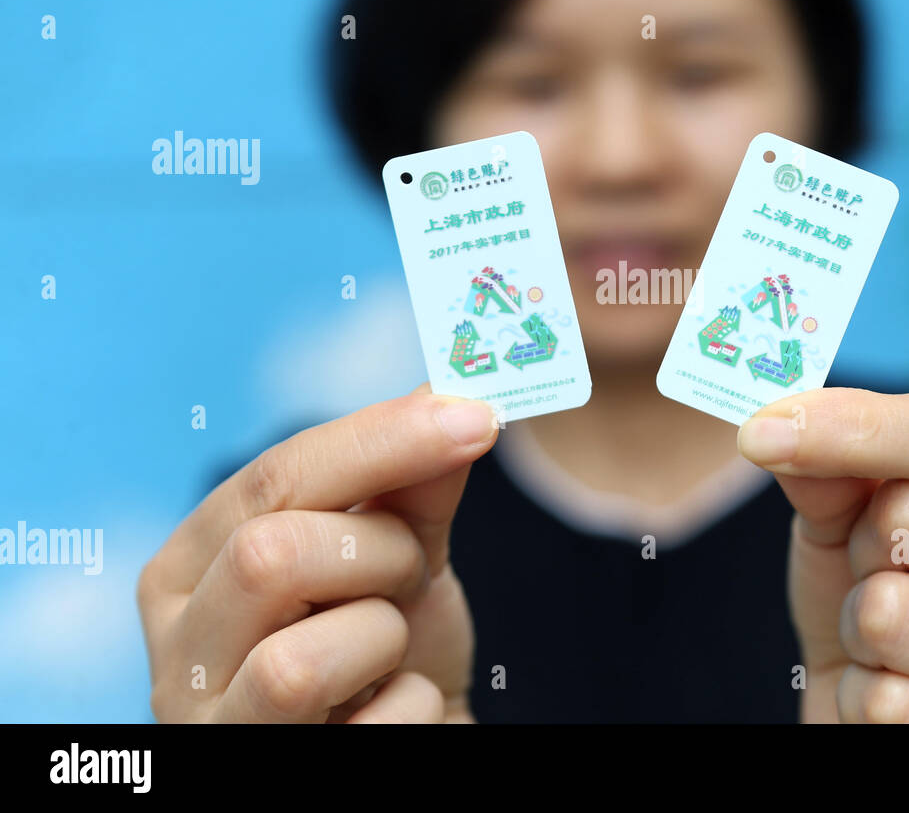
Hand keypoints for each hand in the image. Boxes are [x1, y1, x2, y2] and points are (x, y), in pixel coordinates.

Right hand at [138, 385, 497, 722]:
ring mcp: (211, 731)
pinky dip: (413, 709)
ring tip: (393, 650)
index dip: (381, 440)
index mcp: (190, 567)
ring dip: (384, 638)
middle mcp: (176, 652)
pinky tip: (394, 709)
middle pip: (267, 557)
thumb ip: (413, 483)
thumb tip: (447, 391)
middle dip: (378, 553)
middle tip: (414, 574)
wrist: (411, 738)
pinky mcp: (264, 779)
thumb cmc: (390, 648)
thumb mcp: (401, 554)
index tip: (477, 419)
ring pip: (295, 666)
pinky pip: (370, 735)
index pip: (270, 479)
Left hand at [737, 387, 908, 722]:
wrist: (899, 714)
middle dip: (861, 547)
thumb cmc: (886, 590)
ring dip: (857, 628)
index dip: (855, 428)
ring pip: (889, 613)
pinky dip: (864, 699)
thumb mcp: (850, 515)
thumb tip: (781, 430)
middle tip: (884, 575)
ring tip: (892, 642)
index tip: (759, 433)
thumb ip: (830, 467)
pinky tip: (904, 698)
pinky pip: (887, 703)